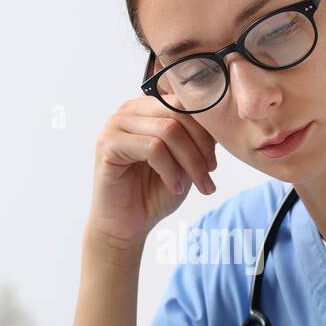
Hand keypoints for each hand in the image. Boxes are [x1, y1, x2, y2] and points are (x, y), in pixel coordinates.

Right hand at [85, 95, 217, 254]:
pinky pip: (152, 148)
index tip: (213, 163)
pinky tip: (174, 187)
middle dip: (200, 147)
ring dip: (189, 161)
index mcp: (148, 107)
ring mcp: (116, 125)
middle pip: (178, 113)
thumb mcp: (185, 161)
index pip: (185, 102)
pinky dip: (170, 170)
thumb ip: (196, 138)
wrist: (128, 224)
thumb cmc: (155, 192)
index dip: (206, 131)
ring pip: (168, 130)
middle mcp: (130, 110)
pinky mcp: (107, 144)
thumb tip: (218, 123)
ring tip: (196, 184)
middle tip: (209, 174)